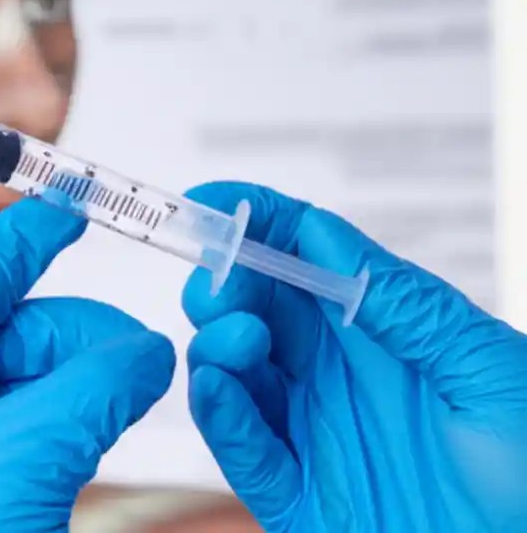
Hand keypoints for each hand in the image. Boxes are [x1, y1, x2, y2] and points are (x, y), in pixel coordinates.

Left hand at [0, 197, 174, 531]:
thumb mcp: (13, 458)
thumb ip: (85, 387)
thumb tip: (147, 346)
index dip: (24, 240)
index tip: (74, 202)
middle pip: (5, 336)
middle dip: (78, 334)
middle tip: (147, 356)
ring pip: (26, 389)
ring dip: (86, 383)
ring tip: (138, 391)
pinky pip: (30, 437)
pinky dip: (75, 424)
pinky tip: (110, 424)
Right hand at [183, 182, 526, 531]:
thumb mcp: (488, 369)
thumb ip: (404, 304)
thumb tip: (321, 232)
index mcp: (382, 330)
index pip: (302, 258)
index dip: (252, 223)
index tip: (209, 203)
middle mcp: (337, 375)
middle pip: (252, 308)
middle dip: (222, 282)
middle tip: (220, 281)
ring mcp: (310, 433)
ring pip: (231, 373)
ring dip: (217, 346)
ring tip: (240, 339)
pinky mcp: (295, 496)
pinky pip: (242, 450)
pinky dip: (219, 415)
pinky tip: (218, 388)